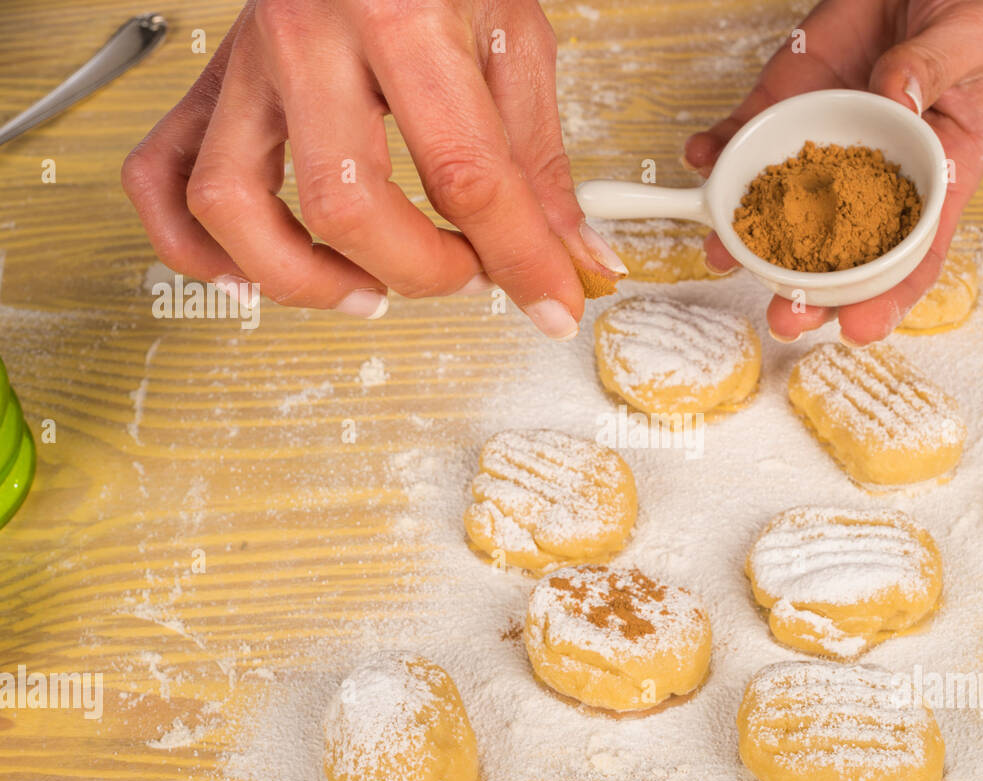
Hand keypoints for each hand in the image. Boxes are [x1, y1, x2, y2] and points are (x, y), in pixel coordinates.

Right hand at [121, 0, 626, 337]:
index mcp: (403, 17)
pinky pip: (162, 174)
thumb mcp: (514, 38)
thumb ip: (540, 160)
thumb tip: (573, 256)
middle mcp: (310, 37)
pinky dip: (195, 246)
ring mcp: (248, 63)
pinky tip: (256, 272)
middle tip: (468, 271)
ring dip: (303, 277)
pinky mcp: (216, 83)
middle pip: (345, 204)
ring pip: (232, 203)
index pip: (465, 173)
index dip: (520, 258)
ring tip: (366, 292)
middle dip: (421, 270)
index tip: (554, 303)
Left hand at [684, 0, 982, 343]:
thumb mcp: (966, 39)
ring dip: (746, 238)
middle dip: (807, 291)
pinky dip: (716, 155)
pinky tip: (700, 162)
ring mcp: (820, 149)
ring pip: (779, 209)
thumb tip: (895, 100)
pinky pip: (744, 141)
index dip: (889, 297)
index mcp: (932, 176)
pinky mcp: (783, 111)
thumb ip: (934, 70)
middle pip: (838, 252)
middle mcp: (869, 178)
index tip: (860, 329)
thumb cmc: (966, 15)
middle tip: (784, 316)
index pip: (914, 253)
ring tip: (720, 254)